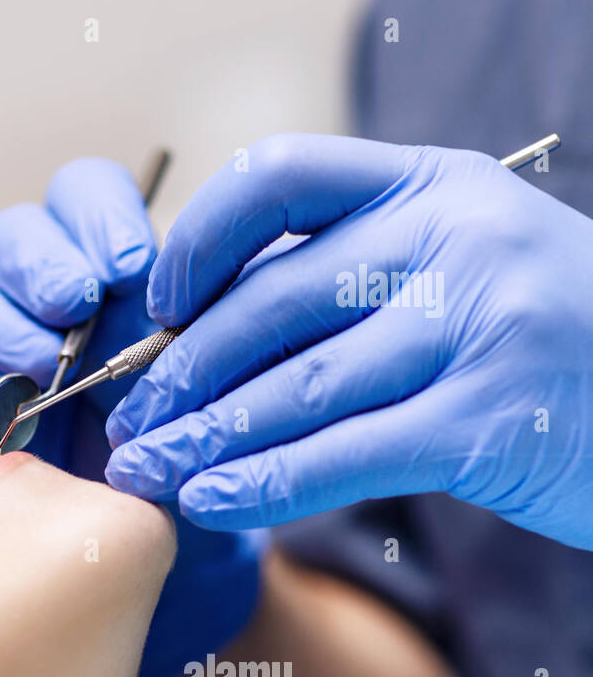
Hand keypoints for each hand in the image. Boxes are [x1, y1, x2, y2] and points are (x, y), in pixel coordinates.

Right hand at [0, 157, 264, 676]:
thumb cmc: (188, 472)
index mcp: (110, 276)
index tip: (130, 265)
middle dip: (42, 262)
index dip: (98, 216)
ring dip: (1, 320)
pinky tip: (0, 413)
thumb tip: (182, 310)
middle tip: (77, 304)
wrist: (152, 570)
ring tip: (41, 368)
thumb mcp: (211, 400)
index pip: (86, 200)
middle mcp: (40, 304)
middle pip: (13, 238)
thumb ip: (195, 347)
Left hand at [105, 133, 592, 549]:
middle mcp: (456, 238)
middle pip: (271, 300)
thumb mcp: (462, 268)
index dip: (200, 238)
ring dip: (204, 437)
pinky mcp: (491, 418)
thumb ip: (356, 275)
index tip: (156, 305)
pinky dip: (265, 483)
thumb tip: (204, 335)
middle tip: (127, 423)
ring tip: (145, 472)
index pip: (283, 176)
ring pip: (298, 386)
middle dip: (180, 372)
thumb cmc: (551, 343)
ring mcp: (480, 325)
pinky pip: (345, 454)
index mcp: (435, 185)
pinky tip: (210, 500)